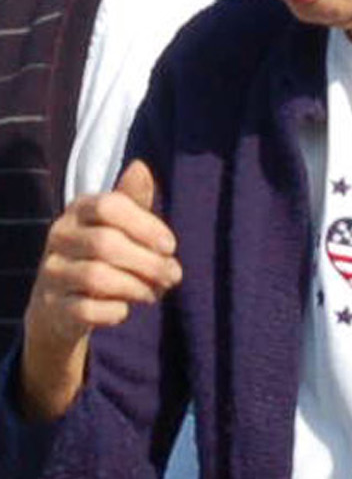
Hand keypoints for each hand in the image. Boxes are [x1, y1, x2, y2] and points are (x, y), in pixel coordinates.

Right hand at [20, 159, 179, 422]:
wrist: (63, 302)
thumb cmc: (104, 254)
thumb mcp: (119, 224)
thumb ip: (133, 200)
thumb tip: (141, 167)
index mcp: (79, 210)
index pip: (110, 206)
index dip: (147, 227)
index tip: (170, 246)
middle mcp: (58, 236)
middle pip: (107, 245)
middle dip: (150, 264)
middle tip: (173, 276)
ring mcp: (52, 272)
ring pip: (97, 278)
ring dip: (137, 288)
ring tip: (153, 293)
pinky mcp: (53, 306)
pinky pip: (88, 310)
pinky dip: (115, 311)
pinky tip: (125, 308)